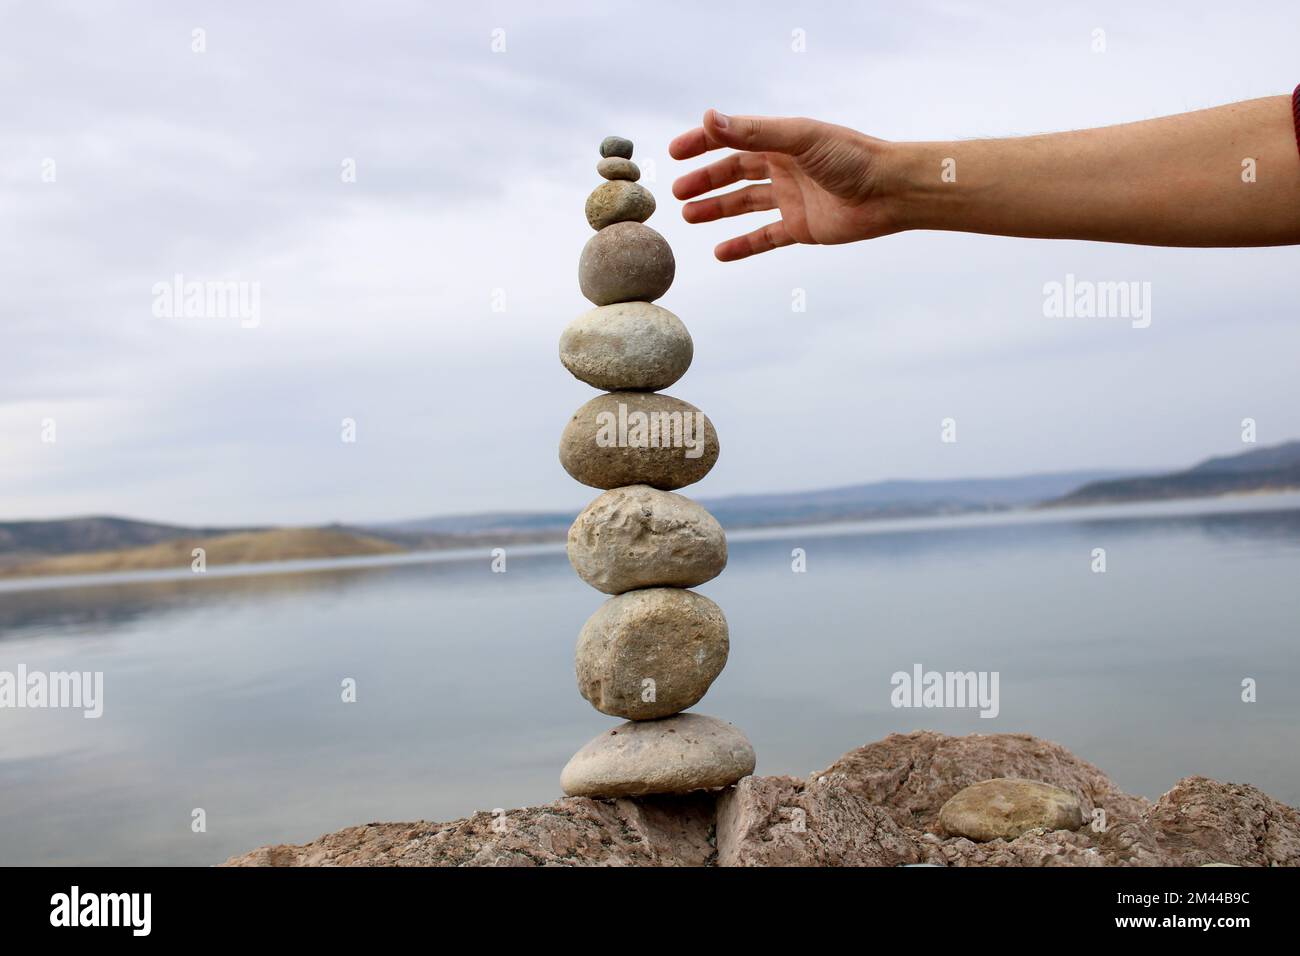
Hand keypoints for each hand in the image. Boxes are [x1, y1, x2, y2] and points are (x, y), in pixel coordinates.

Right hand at [669, 109, 895, 260]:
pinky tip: (720, 252)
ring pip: (745, 204)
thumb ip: (753, 132)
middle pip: (735, 172)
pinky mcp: (801, 227)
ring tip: (689, 216)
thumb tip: (709, 119)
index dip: (703, 144)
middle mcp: (784, 167)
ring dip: (717, 209)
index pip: (733, 138)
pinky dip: (743, 245)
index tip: (674, 153)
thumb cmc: (852, 157)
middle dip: (705, 181)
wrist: (891, 193)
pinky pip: (765, 238)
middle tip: (676, 193)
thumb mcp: (799, 139)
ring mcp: (792, 198)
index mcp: (782, 141)